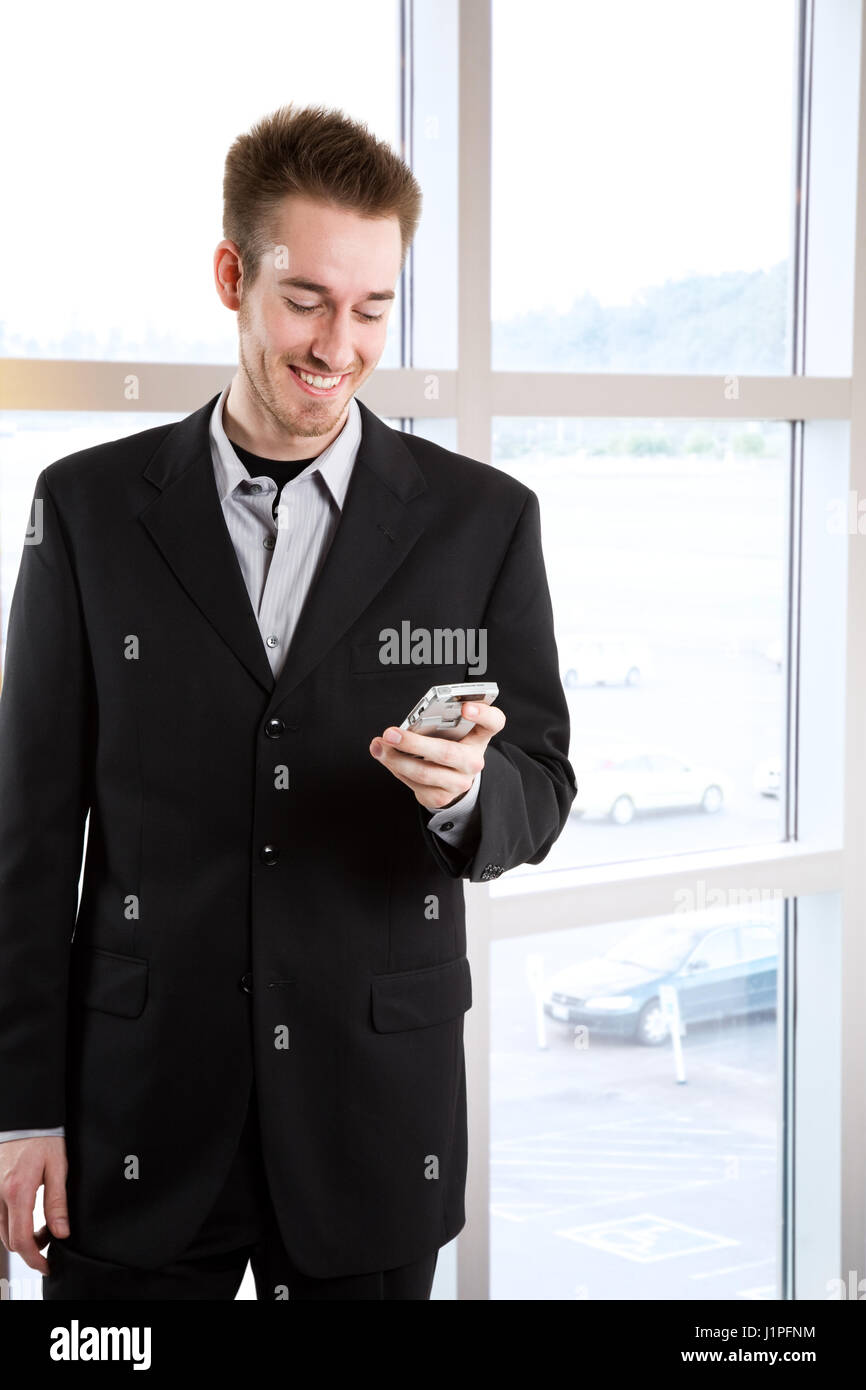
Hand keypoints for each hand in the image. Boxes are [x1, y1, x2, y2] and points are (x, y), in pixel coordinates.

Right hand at [0, 1136, 68, 1274]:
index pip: (21, 1240)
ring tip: (43, 1227)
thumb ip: (57, 1202)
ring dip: (21, 1236)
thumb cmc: (43, 1138)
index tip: (47, 1265)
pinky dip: (12, 1224)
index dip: (34, 1259)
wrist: (26, 1119)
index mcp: (18, 1192)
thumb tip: (61, 1232)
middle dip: (30, 1249)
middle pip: (9, 1240)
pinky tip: (29, 1216)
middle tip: (50, 1241)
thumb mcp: (58, 1168)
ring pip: (2, 1230)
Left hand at [369, 700, 505, 811]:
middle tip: (391, 733)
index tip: (465, 708)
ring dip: (396, 760)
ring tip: (381, 746)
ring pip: (424, 772)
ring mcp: (459, 782)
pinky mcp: (442, 797)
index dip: (482, 714)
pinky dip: (396, 770)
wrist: (453, 779)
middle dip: (414, 743)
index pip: (494, 722)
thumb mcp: (450, 731)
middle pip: (447, 752)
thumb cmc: (449, 746)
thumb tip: (397, 729)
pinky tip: (388, 759)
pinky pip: (413, 784)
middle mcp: (474, 761)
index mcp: (479, 737)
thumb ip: (430, 722)